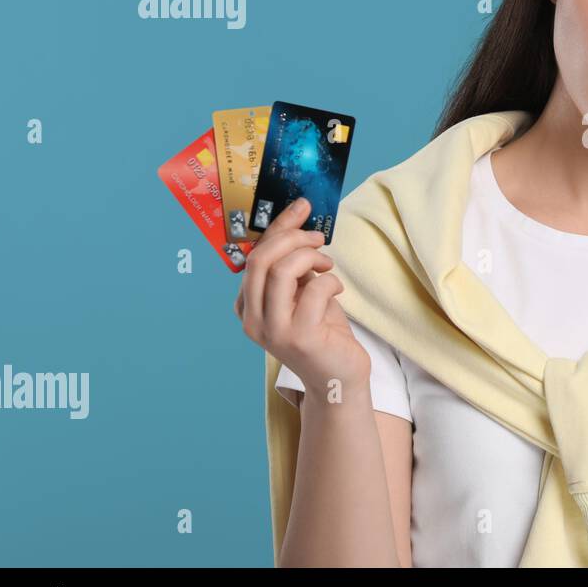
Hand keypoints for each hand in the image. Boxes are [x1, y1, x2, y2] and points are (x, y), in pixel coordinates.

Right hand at [234, 197, 370, 401]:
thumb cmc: (323, 333)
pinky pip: (313, 290)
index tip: (301, 207)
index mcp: (248, 306)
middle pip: (261, 259)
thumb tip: (299, 224)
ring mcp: (273, 330)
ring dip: (310, 257)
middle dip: (292, 237)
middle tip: (318, 237)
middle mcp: (253, 320)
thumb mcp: (303, 294)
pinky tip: (336, 288)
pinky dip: (329, 281)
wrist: (339, 379)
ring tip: (326, 264)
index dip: (278, 227)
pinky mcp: (299, 337)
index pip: (254, 256)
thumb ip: (293, 267)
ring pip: (282, 271)